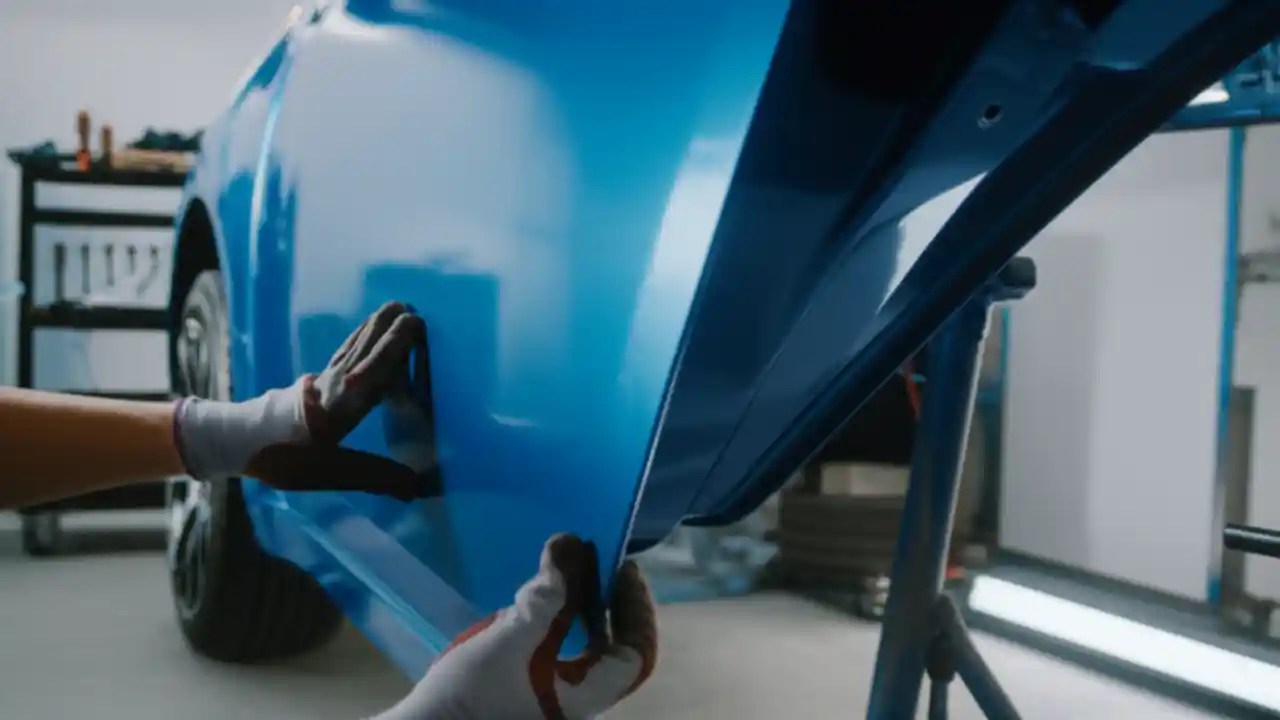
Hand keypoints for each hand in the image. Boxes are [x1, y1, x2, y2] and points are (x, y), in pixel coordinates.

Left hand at [175, 302, 430, 499]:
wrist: (242, 442)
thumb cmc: (286, 457)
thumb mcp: (328, 471)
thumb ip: (373, 475)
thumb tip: (416, 486)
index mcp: (345, 400)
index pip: (378, 364)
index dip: (398, 343)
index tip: (417, 323)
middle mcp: (338, 382)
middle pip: (368, 345)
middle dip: (390, 325)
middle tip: (412, 308)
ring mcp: (326, 377)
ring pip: (356, 343)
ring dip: (376, 325)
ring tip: (393, 308)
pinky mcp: (317, 379)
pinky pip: (345, 350)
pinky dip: (360, 335)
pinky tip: (364, 330)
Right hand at [373, 534, 657, 719]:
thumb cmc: (469, 696)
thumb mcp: (508, 641)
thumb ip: (543, 597)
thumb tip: (569, 543)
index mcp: (586, 695)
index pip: (635, 654)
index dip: (637, 610)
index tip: (624, 569)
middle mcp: (579, 702)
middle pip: (617, 651)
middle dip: (613, 605)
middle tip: (603, 564)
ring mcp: (556, 701)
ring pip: (591, 653)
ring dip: (588, 612)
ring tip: (575, 575)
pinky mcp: (534, 696)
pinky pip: (566, 657)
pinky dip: (565, 626)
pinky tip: (544, 605)